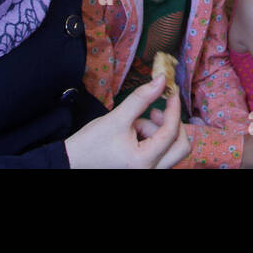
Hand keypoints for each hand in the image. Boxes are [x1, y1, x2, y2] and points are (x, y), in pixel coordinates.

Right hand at [65, 76, 190, 168]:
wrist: (72, 162)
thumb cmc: (90, 144)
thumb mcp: (116, 118)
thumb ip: (141, 98)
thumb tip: (162, 80)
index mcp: (144, 161)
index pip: (171, 132)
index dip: (173, 109)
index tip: (171, 92)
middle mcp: (150, 171)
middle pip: (180, 146)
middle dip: (170, 124)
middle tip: (153, 112)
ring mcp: (149, 172)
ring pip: (171, 149)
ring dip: (158, 131)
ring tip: (133, 124)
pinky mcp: (145, 169)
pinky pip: (161, 153)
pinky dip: (153, 139)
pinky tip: (134, 133)